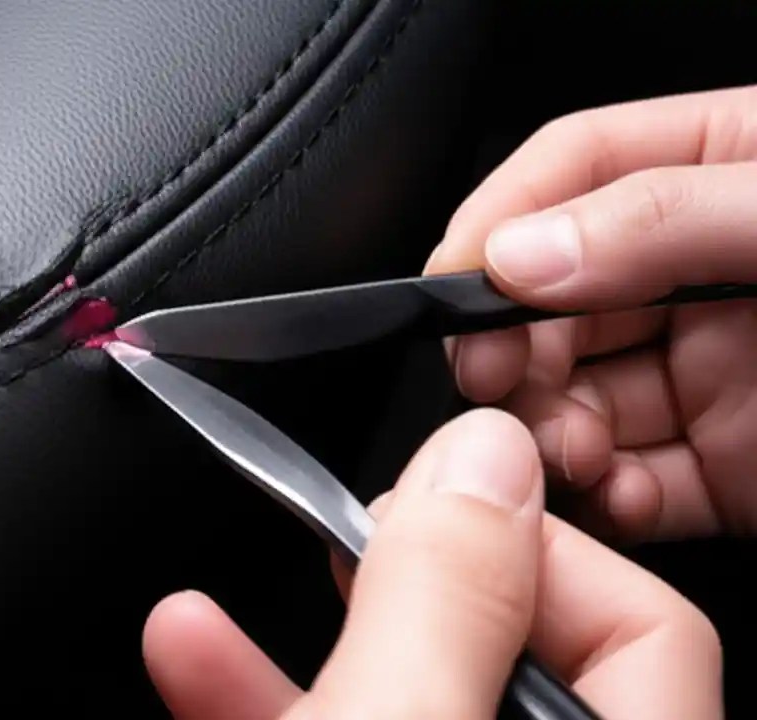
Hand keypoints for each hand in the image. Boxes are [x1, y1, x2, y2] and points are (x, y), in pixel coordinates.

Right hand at [142, 409, 720, 718]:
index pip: (638, 615)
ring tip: (211, 599)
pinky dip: (261, 693)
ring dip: (300, 634)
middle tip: (335, 547)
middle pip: (507, 638)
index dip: (523, 545)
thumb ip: (448, 598)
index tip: (426, 512)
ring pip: (404, 686)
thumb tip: (478, 461)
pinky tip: (193, 655)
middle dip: (397, 576)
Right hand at [425, 85, 756, 541]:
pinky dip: (605, 505)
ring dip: (545, 434)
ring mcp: (709, 375)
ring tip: (569, 451)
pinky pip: (631, 490)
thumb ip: (664, 217)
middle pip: (550, 299)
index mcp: (718, 176)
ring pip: (572, 401)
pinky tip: (619, 497)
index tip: (454, 281)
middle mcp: (699, 276)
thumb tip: (520, 254)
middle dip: (509, 348)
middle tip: (497, 381)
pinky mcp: (728, 469)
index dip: (499, 221)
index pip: (570, 173)